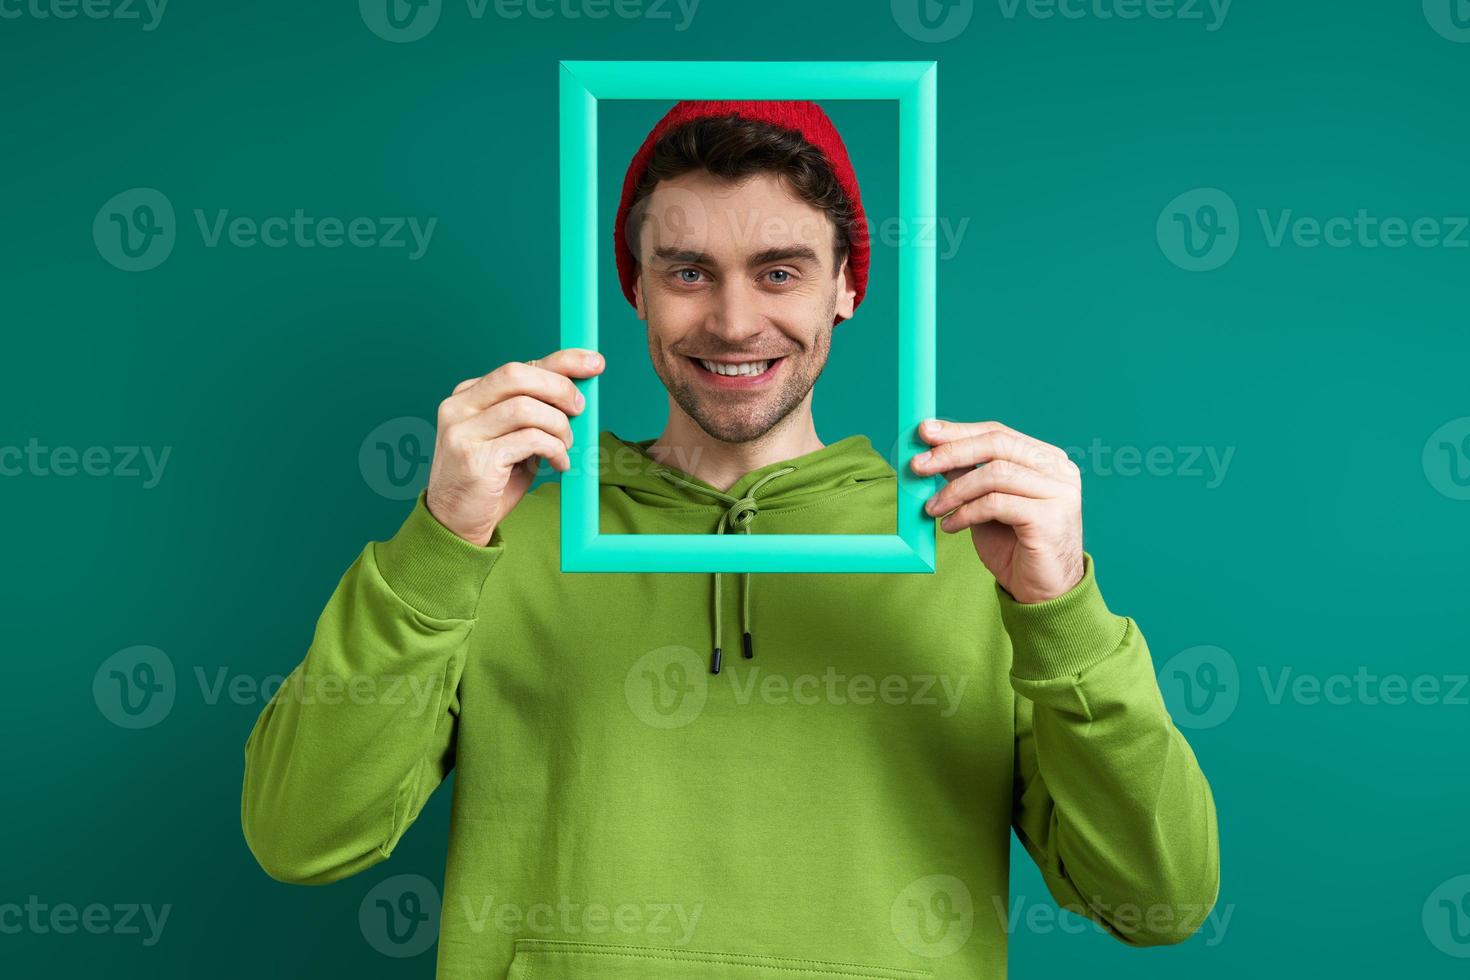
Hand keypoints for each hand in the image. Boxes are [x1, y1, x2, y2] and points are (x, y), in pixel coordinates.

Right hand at [425, 348, 603, 545]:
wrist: (455, 524)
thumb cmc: (490, 482)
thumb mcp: (513, 439)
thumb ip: (535, 415)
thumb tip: (577, 395)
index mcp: (468, 395)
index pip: (519, 367)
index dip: (561, 361)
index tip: (594, 362)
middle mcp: (460, 406)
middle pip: (518, 374)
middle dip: (560, 388)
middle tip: (581, 409)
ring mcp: (463, 431)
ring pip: (526, 407)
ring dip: (558, 426)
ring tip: (565, 447)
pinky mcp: (474, 457)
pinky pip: (529, 439)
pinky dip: (554, 449)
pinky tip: (558, 464)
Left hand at [911, 419, 1083, 602]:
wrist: (1043, 592)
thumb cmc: (1015, 546)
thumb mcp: (987, 504)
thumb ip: (969, 477)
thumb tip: (932, 452)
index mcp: (1047, 459)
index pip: (998, 433)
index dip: (958, 431)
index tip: (924, 432)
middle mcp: (1059, 470)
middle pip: (996, 445)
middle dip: (951, 452)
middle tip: (918, 465)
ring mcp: (1059, 493)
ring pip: (995, 473)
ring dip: (954, 490)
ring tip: (931, 509)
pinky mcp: (1049, 518)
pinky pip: (996, 503)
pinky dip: (966, 512)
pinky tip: (950, 526)